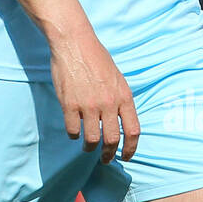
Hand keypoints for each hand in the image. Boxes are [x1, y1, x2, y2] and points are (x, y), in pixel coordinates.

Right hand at [48, 15, 139, 162]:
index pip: (132, 131)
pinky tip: (74, 131)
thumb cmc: (96, 57)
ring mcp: (89, 105)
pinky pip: (73, 130)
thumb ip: (120, 98)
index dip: (131, 148)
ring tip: (87, 147)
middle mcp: (108, 103)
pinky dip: (74, 134)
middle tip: (105, 158)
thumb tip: (120, 119)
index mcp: (124, 96)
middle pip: (112, 139)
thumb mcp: (117, 77)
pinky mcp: (70, 104)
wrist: (74, 43)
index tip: (126, 156)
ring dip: (89, 147)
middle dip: (108, 154)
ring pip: (92, 139)